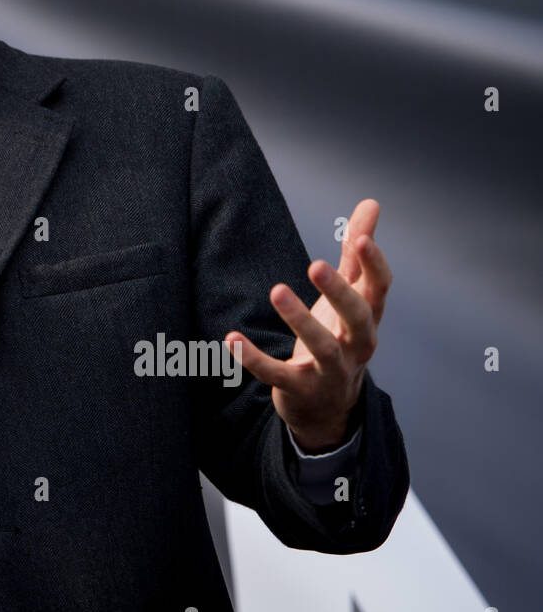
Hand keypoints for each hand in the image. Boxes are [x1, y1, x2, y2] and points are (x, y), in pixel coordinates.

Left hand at [224, 199, 392, 452]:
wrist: (328, 407)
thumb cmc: (339, 338)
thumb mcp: (350, 297)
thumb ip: (356, 253)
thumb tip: (370, 205)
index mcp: (368, 318)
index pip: (380, 289)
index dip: (375, 265)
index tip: (361, 238)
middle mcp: (356, 346)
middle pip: (357, 318)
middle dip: (339, 292)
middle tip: (316, 264)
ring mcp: (330, 371)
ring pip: (322, 347)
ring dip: (300, 320)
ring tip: (277, 290)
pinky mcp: (300, 389)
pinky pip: (277, 375)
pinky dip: (254, 359)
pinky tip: (231, 338)